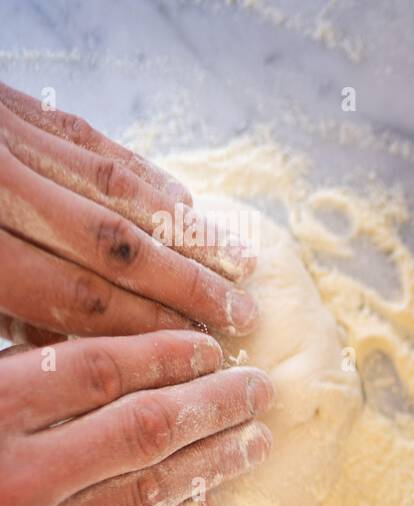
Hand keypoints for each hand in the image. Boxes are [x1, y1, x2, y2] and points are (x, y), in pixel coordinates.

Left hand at [0, 82, 257, 342]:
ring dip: (187, 230)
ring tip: (239, 261)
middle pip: (113, 246)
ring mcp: (5, 138)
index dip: (146, 324)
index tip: (197, 344)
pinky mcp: (8, 103)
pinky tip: (183, 201)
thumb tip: (81, 347)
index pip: (78, 297)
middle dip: (187, 284)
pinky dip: (143, 174)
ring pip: (116, 191)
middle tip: (242, 312)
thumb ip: (10, 311)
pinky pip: (90, 142)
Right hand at [0, 331, 273, 505]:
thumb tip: (115, 358)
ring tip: (256, 443)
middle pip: (143, 429)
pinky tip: (205, 504)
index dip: (165, 355)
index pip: (100, 370)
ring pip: (146, 494)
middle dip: (215, 406)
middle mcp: (17, 475)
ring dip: (212, 465)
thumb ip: (21, 378)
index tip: (210, 348)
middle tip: (260, 390)